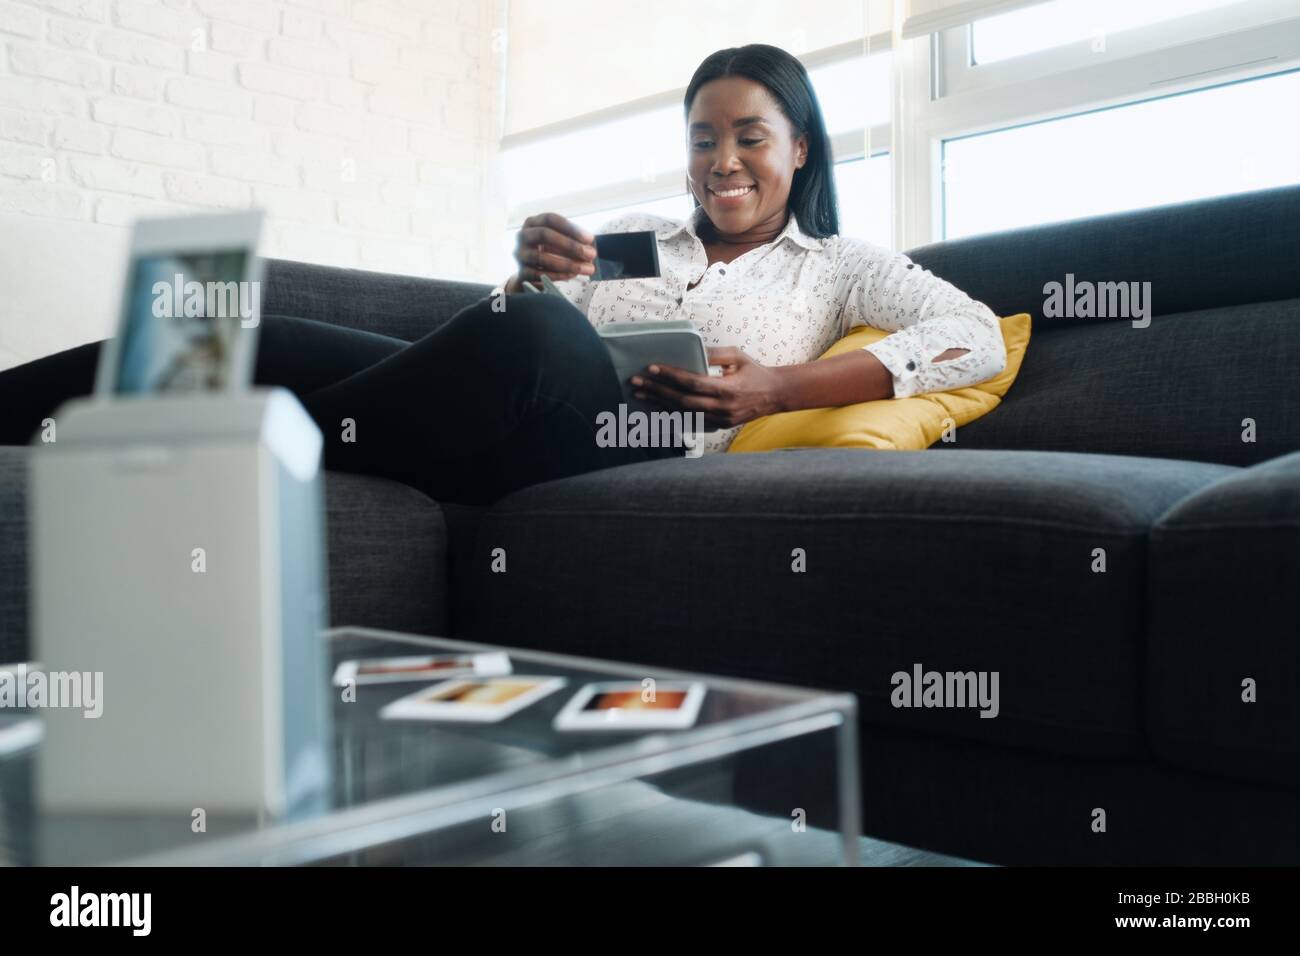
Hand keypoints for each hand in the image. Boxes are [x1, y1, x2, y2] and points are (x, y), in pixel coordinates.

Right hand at [507, 212, 596, 291]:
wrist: (530, 272)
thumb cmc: (547, 251)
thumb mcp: (558, 241)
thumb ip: (572, 241)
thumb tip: (589, 248)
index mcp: (533, 223)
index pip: (550, 219)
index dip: (571, 228)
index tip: (589, 238)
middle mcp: (523, 236)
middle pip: (544, 234)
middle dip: (570, 245)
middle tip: (589, 254)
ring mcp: (521, 254)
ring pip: (541, 257)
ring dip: (567, 263)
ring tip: (584, 268)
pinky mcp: (521, 272)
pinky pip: (539, 274)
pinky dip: (558, 275)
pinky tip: (571, 275)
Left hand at [630, 347, 785, 428]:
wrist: (775, 395)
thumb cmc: (755, 371)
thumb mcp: (738, 356)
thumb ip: (715, 353)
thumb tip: (692, 349)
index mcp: (727, 389)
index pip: (692, 382)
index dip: (670, 376)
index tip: (651, 368)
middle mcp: (722, 408)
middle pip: (682, 401)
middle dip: (657, 391)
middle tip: (636, 382)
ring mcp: (720, 420)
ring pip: (683, 414)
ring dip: (659, 404)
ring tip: (640, 395)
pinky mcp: (718, 426)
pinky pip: (690, 421)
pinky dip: (672, 414)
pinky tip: (657, 407)